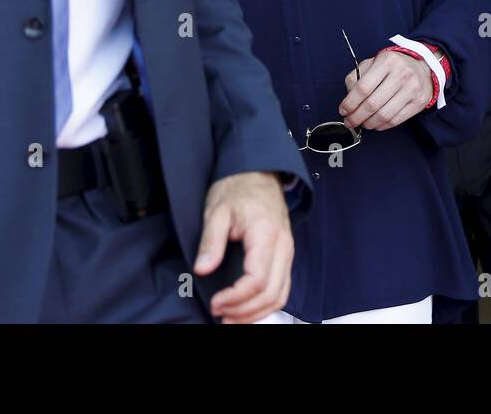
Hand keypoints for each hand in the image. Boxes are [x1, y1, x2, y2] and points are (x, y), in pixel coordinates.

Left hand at [195, 171, 292, 323]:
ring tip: (231, 318)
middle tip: (219, 315)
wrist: (258, 172)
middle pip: (271, 293)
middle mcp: (283, 246)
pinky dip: (266, 304)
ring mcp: (288, 251)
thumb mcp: (217, 210)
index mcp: (265, 234)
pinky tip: (246, 309)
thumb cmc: (237, 188)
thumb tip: (202, 269)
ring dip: (257, 313)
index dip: (236, 297)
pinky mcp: (286, 255)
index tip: (215, 302)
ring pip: (281, 295)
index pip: (257, 279)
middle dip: (244, 311)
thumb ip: (210, 242)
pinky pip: (282, 288)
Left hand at [338, 50, 432, 130]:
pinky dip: (382, 126)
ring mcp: (412, 89)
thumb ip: (357, 77)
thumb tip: (348, 99)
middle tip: (349, 121)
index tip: (343, 110)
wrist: (422, 67)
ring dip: (368, 123)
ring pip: (384, 115)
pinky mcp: (419, 102)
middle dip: (357, 117)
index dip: (350, 103)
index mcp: (387, 61)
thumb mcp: (373, 63)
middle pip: (373, 104)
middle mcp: (402, 74)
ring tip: (362, 123)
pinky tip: (375, 124)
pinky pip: (396, 120)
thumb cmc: (393, 66)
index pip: (363, 87)